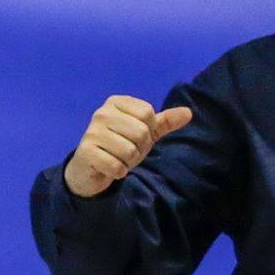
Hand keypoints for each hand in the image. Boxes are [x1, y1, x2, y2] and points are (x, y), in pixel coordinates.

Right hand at [64, 96, 192, 197]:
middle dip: (140, 148)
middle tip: (127, 150)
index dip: (148, 130)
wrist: (92, 167)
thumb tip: (188, 112)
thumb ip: (165, 122)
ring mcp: (91, 132)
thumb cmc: (121, 144)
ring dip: (129, 161)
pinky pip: (117, 166)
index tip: (135, 135)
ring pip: (130, 151)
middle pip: (141, 132)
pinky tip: (109, 168)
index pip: (148, 113)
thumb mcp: (145, 132)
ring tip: (117, 158)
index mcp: (116, 102)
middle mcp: (101, 113)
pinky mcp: (86, 151)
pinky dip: (118, 172)